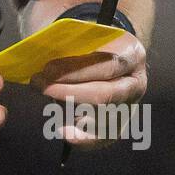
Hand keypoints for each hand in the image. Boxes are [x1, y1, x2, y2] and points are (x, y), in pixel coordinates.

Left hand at [29, 34, 148, 151]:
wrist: (109, 58)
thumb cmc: (91, 45)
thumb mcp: (86, 37)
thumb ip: (70, 44)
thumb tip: (43, 57)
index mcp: (132, 54)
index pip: (106, 65)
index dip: (75, 69)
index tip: (47, 69)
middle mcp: (136, 83)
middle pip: (104, 94)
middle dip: (67, 92)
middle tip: (38, 83)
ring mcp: (130, 107)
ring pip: (102, 118)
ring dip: (69, 111)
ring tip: (45, 101)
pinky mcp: (120, 125)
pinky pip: (103, 138)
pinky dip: (82, 138)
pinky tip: (63, 131)